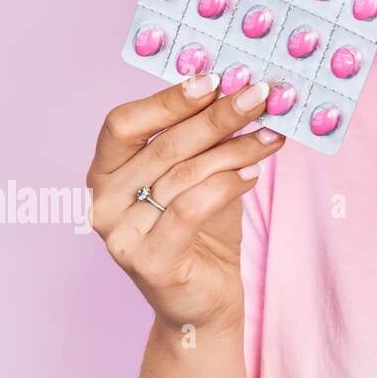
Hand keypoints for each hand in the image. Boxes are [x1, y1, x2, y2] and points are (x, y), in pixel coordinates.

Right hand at [87, 75, 282, 334]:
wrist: (203, 300)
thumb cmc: (202, 228)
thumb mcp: (200, 173)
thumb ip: (206, 138)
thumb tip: (242, 88)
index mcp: (106, 171)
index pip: (124, 122)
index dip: (168, 98)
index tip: (216, 77)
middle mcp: (103, 201)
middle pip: (164, 145)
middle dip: (219, 116)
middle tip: (261, 95)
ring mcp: (121, 234)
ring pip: (185, 174)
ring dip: (237, 148)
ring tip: (272, 135)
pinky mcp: (149, 261)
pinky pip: (192, 208)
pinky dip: (228, 185)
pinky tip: (254, 174)